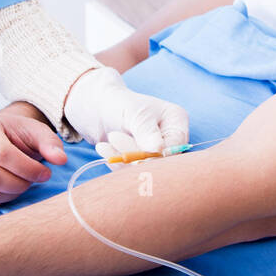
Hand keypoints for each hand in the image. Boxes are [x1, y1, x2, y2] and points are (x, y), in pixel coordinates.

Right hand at [0, 111, 67, 212]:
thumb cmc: (17, 135)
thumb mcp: (36, 132)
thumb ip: (50, 143)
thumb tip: (60, 159)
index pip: (1, 153)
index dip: (27, 168)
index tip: (46, 173)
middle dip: (19, 184)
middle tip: (34, 180)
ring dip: (11, 194)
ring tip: (22, 183)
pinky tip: (8, 190)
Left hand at [63, 66, 188, 161]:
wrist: (99, 108)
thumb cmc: (120, 104)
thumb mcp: (134, 113)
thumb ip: (146, 131)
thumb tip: (158, 150)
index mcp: (176, 121)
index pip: (174, 146)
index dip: (154, 154)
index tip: (130, 151)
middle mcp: (171, 139)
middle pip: (162, 161)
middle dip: (135, 156)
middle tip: (113, 136)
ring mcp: (157, 152)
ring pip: (146, 168)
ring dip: (123, 159)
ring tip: (105, 140)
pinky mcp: (142, 163)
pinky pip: (134, 171)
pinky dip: (118, 163)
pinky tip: (104, 148)